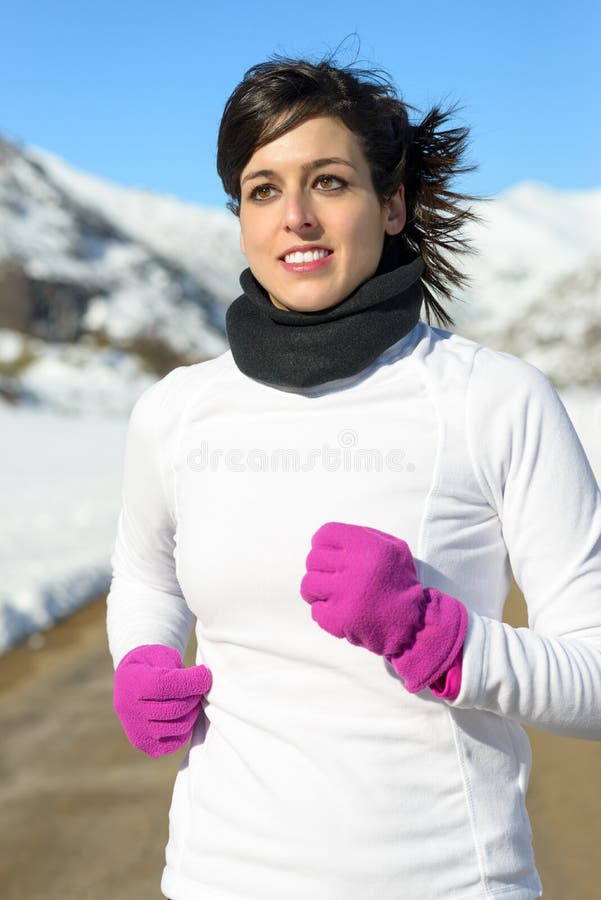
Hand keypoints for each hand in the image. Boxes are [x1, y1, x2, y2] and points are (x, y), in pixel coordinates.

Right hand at [113, 644, 212, 757]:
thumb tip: (204, 680)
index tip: (205, 673)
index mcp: (131, 682)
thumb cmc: (151, 662)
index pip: (164, 685)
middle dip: (195, 696)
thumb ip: (178, 669)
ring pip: (178, 727)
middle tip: (201, 685)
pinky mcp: (144, 743)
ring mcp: (135, 729)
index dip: (191, 681)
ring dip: (193, 712)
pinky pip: (175, 742)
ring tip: (194, 699)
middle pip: (174, 709)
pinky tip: (184, 714)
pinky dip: (185, 729)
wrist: (130, 678)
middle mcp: (129, 709)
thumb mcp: (162, 654)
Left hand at [300, 522, 466, 692]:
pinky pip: (315, 610)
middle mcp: (354, 567)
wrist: (413, 623)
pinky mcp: (339, 619)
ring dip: (316, 589)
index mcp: (367, 547)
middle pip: (313, 559)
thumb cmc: (401, 583)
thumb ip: (367, 537)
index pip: (326, 534)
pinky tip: (338, 611)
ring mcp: (344, 594)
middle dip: (320, 567)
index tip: (328, 554)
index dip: (323, 543)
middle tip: (332, 577)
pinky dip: (324, 612)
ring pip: (308, 584)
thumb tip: (334, 539)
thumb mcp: (394, 548)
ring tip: (330, 594)